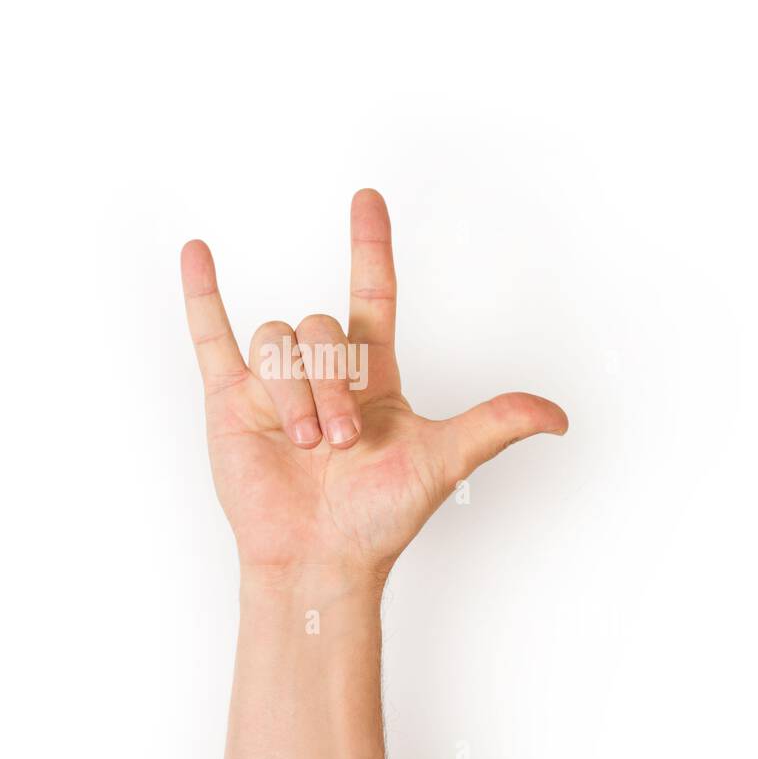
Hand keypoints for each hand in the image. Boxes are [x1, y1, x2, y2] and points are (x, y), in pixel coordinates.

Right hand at [181, 189, 566, 591]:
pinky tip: (198, 253)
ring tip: (303, 445)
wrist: (321, 558)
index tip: (366, 200)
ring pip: (277, 343)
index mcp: (372, 374)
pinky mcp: (232, 402)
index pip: (371, 292)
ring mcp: (275, 385)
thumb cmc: (378, 517)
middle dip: (331, 384)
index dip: (369, 245)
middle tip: (340, 440)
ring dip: (294, 394)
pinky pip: (212, 336)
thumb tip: (559, 415)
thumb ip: (494, 424)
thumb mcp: (443, 460)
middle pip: (321, 329)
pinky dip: (202, 295)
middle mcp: (322, 372)